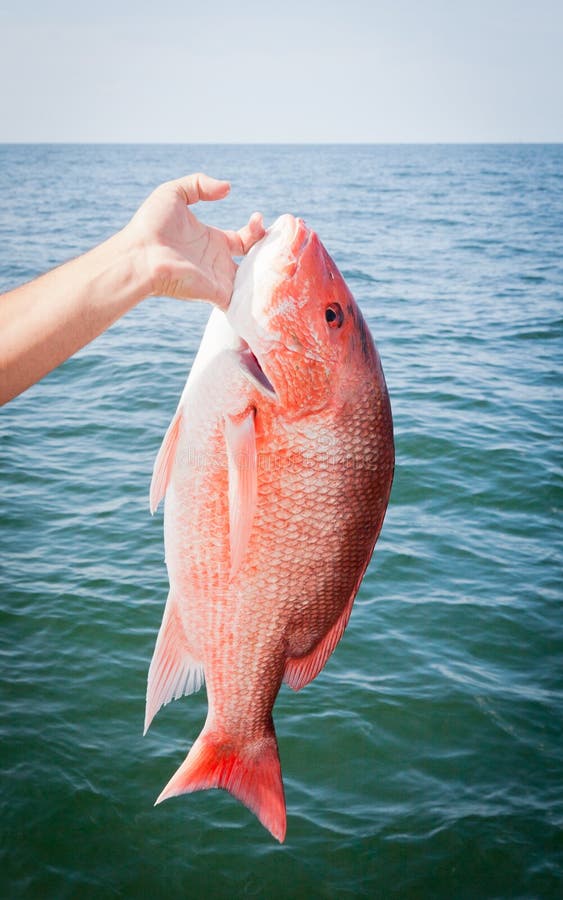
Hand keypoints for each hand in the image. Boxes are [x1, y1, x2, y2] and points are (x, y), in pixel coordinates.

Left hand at [126, 173, 264, 309]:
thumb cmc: (151, 226)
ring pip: (253, 283)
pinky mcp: (217, 293)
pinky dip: (259, 299)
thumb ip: (200, 184)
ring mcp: (218, 279)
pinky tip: (275, 283)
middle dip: (269, 252)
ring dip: (269, 273)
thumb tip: (228, 189)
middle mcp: (218, 262)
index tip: (258, 218)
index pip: (244, 239)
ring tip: (284, 257)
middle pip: (253, 262)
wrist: (140, 254)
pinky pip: (243, 303)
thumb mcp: (174, 193)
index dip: (256, 229)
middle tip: (273, 238)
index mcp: (211, 240)